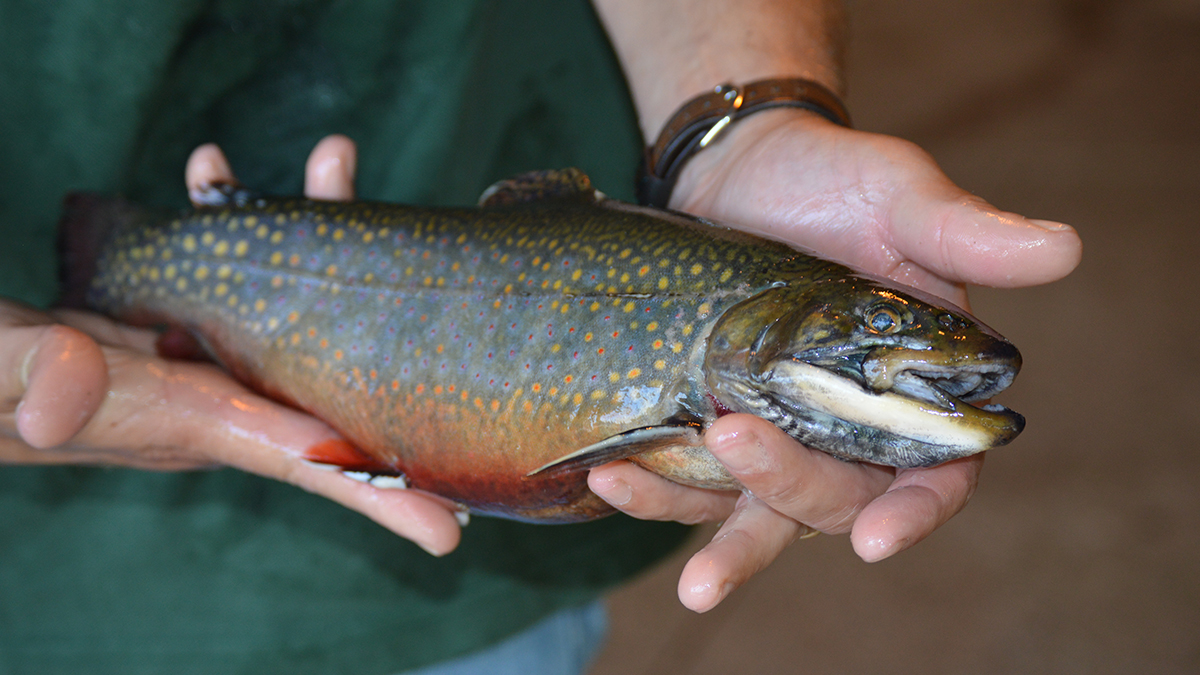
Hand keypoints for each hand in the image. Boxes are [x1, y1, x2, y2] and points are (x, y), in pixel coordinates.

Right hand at [0, 135, 461, 555]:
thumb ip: (33, 382)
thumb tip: (67, 391)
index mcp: (193, 423)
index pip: (308, 462)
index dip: (381, 494)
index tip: (450, 528)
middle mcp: (218, 395)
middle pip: (330, 363)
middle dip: (381, 305)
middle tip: (416, 236)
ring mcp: (203, 354)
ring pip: (293, 300)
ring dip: (317, 231)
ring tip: (330, 158)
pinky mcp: (175, 317)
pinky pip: (231, 268)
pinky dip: (236, 218)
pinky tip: (215, 171)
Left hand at [587, 110, 1082, 611]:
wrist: (742, 170)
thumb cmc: (835, 182)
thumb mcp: (900, 197)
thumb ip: (965, 233)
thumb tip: (1063, 250)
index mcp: (916, 396)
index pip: (936, 477)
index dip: (914, 515)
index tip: (878, 540)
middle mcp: (848, 432)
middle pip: (833, 501)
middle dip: (786, 489)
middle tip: (733, 438)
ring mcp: (777, 435)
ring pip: (749, 512)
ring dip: (693, 518)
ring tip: (629, 489)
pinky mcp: (712, 424)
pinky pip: (687, 479)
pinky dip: (650, 484)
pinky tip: (607, 472)